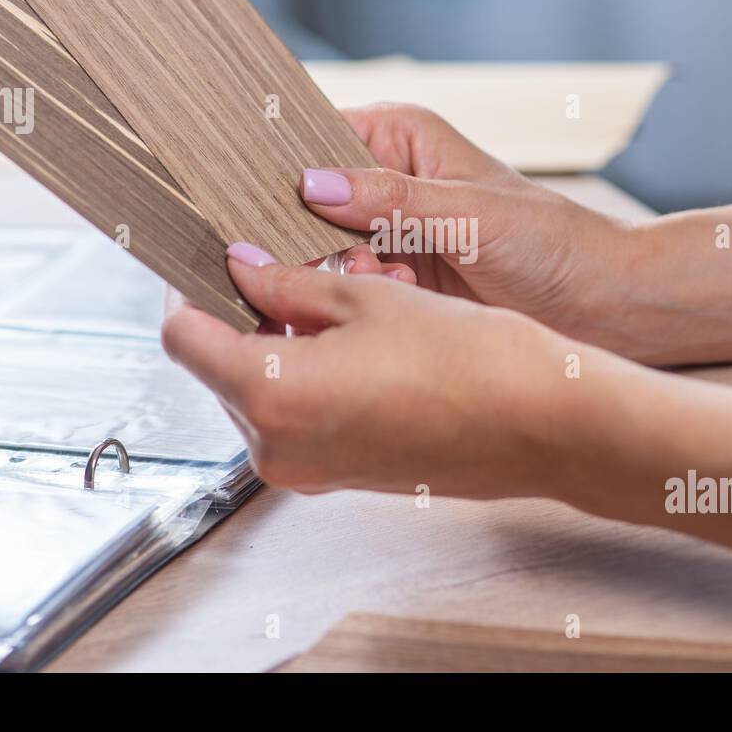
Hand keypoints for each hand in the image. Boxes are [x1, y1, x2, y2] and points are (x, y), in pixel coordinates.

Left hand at [162, 243, 583, 497]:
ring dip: (275, 341)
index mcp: (272, 398)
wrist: (546, 426)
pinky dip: (305, 374)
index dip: (189, 288)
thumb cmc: (471, 361)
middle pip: (217, 366)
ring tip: (332, 294)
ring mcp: (307, 470)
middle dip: (238, 311)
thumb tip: (241, 267)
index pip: (184, 337)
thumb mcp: (368, 299)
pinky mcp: (338, 474)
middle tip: (279, 262)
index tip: (207, 257)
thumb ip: (287, 283)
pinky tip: (353, 337)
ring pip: (257, 390)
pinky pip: (295, 417)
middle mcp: (277, 448)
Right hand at [298, 103, 644, 356]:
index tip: (272, 204)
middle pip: (305, 199)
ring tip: (395, 277)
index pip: (312, 136)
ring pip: (318, 248)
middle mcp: (383, 178)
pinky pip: (346, 285)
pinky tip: (399, 297)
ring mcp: (385, 231)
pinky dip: (362, 295)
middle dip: (312, 232)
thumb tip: (312, 184)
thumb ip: (391, 200)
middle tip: (354, 254)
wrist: (598, 302)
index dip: (285, 168)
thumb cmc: (550, 240)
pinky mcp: (394, 278)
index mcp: (397, 135)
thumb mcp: (468, 213)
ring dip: (343, 269)